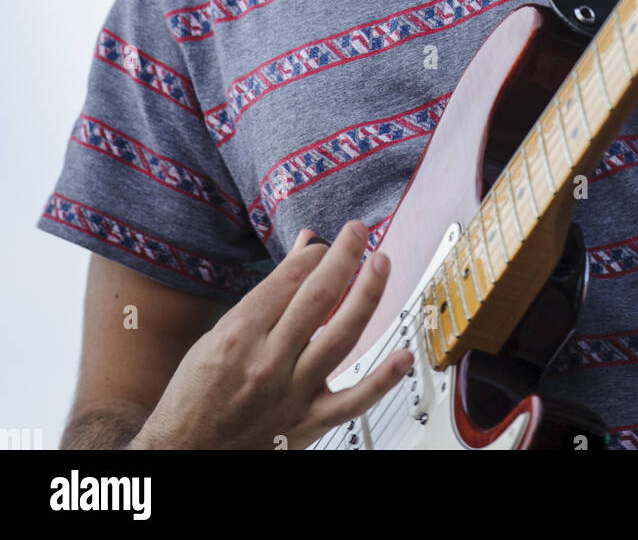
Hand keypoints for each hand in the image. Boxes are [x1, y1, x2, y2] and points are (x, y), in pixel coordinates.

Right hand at [128, 220, 412, 449]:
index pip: (288, 280)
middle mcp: (267, 362)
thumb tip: (304, 250)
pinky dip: (383, 379)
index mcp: (238, 336)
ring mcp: (292, 394)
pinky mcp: (308, 424)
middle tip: (359, 230)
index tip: (326, 242)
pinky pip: (354, 401)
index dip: (314, 254)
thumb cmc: (196, 394)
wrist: (186, 453)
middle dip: (344, 256)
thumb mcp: (219, 333)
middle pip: (318, 298)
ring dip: (367, 295)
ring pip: (341, 337)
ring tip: (380, 263)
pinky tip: (404, 355)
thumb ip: (267, 294)